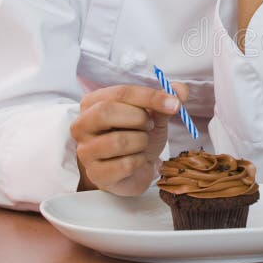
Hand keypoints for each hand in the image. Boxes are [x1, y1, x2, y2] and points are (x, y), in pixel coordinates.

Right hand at [70, 83, 188, 195]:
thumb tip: (181, 89)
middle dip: (138, 118)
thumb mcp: (153, 116)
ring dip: (141, 142)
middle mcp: (82, 125)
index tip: (174, 104)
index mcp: (93, 103)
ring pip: (117, 141)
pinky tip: (136, 161)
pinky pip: (124, 164)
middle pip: (107, 111)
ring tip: (141, 144)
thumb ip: (164, 102)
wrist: (134, 171)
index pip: (120, 93)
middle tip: (149, 126)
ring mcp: (85, 151)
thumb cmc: (137, 137)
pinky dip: (139, 161)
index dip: (150, 97)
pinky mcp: (96, 174)